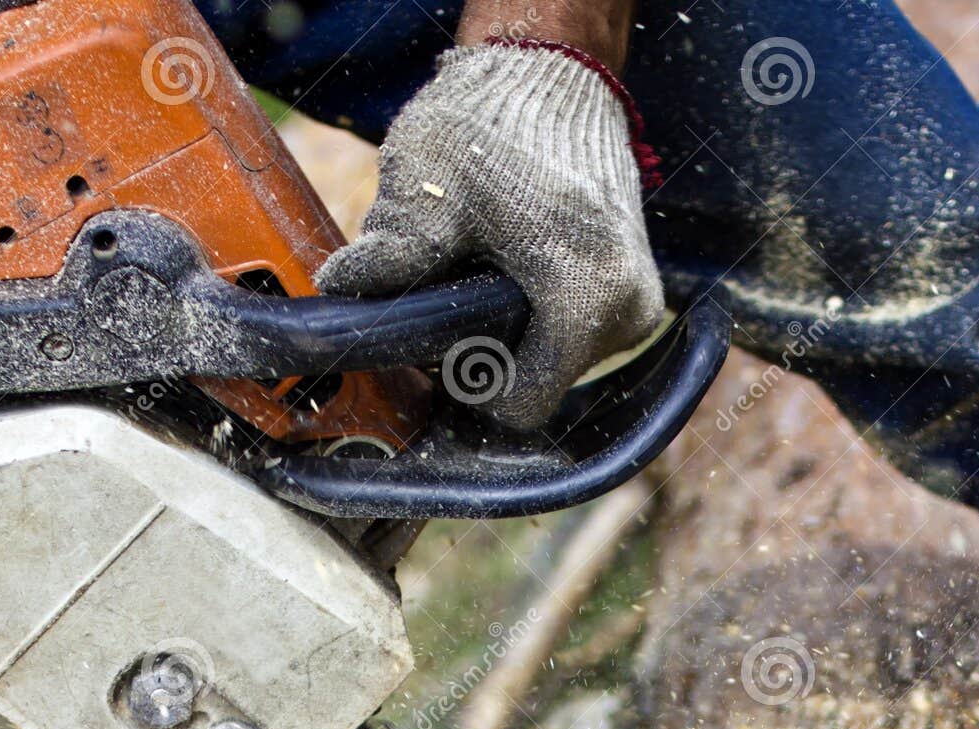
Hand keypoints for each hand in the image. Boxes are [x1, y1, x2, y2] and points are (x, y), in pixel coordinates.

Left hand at [317, 45, 663, 431]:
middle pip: (537, 384)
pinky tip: (518, 269)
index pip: (522, 405)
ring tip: (490, 268)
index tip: (442, 345)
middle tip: (460, 290)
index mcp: (586, 296)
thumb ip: (394, 251)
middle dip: (490, 354)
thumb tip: (339, 290)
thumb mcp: (431, 184)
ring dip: (513, 333)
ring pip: (555, 364)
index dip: (470, 387)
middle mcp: (628, 312)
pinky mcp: (638, 295)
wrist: (554, 75)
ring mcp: (639, 306)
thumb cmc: (493, 119)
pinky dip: (539, 317)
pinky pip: (575, 339)